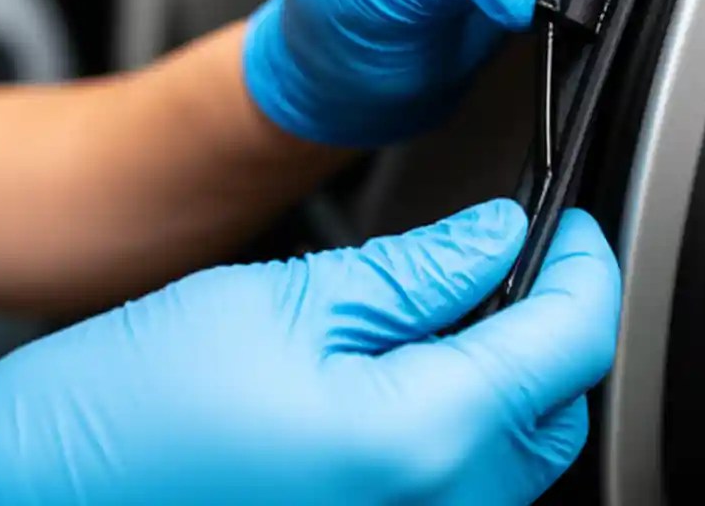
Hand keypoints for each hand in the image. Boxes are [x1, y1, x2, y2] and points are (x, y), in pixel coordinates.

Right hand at [0, 200, 621, 504]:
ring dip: (507, 374)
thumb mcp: (279, 302)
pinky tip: (408, 379)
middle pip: (557, 403)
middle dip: (549, 321)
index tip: (567, 225)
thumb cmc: (121, 420)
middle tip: (500, 259)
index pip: (572, 341)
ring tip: (440, 314)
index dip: (583, 266)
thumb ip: (413, 273)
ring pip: (518, 452)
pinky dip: (463, 425)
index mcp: (423, 442)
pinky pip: (464, 491)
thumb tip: (496, 238)